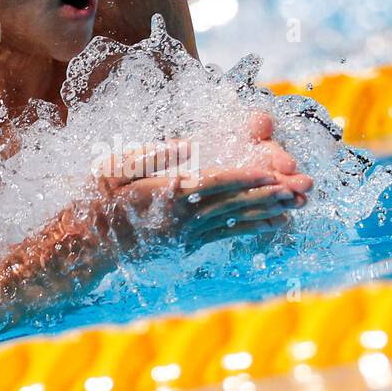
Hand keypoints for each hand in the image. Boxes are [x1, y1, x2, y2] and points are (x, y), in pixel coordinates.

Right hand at [90, 113, 314, 252]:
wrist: (88, 242)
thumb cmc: (100, 197)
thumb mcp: (116, 167)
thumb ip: (153, 155)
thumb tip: (190, 145)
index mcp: (166, 194)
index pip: (215, 184)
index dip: (246, 180)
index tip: (272, 175)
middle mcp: (182, 217)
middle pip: (234, 204)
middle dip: (270, 196)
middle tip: (302, 190)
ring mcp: (186, 234)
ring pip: (235, 220)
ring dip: (268, 212)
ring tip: (297, 205)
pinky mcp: (188, 245)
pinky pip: (226, 234)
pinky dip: (252, 228)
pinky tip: (273, 224)